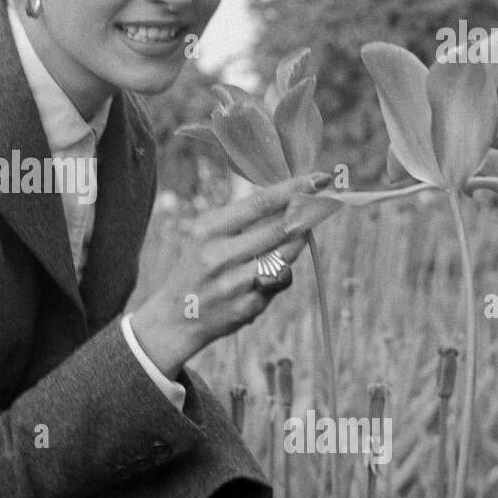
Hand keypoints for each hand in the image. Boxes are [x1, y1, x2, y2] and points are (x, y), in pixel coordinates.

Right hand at [128, 173, 328, 375]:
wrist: (174, 319)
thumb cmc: (196, 269)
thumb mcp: (205, 236)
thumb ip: (240, 218)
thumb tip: (285, 196)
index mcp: (208, 229)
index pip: (260, 203)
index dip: (294, 189)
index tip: (321, 178)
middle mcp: (218, 255)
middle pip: (279, 229)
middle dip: (306, 216)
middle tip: (323, 205)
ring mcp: (232, 284)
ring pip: (285, 259)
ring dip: (295, 247)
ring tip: (293, 239)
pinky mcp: (244, 309)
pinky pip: (278, 285)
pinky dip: (279, 277)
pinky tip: (266, 276)